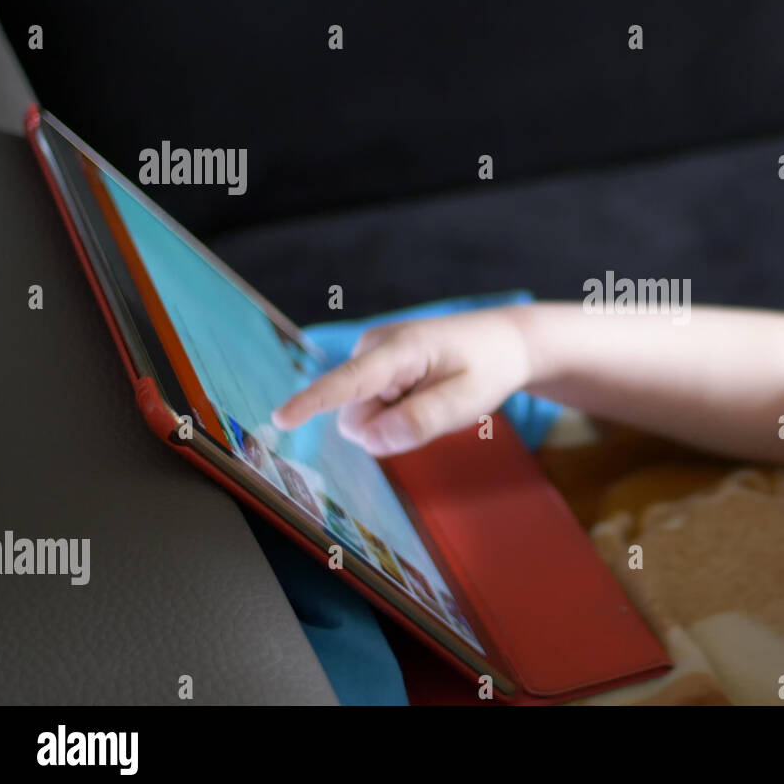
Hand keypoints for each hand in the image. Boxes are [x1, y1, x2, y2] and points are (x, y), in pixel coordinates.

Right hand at [270, 307, 531, 454]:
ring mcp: (372, 358)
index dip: (313, 402)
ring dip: (397, 422)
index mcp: (399, 349)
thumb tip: (370, 440)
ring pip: (363, 419)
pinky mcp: (374, 370)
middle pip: (356, 418)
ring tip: (433, 397)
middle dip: (390, 429)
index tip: (280, 419)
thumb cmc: (489, 367)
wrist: (503, 343)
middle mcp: (374, 348)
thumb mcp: (468, 400)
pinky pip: (373, 411)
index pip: (349, 382)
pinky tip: (425, 394)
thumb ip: (421, 421)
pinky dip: (399, 413)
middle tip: (437, 408)